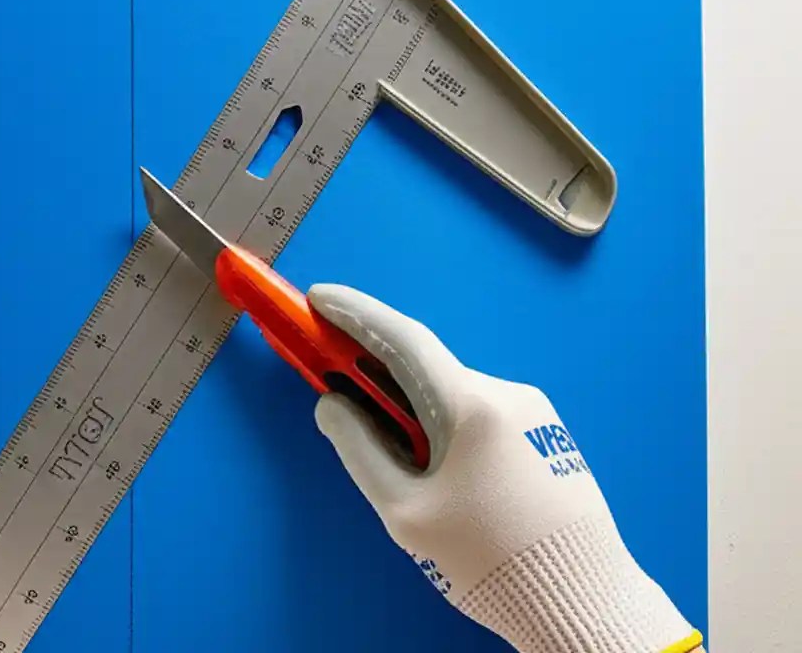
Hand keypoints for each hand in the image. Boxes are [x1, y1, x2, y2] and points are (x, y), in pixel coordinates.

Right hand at [309, 284, 701, 652]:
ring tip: (395, 462)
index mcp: (474, 407)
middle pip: (426, 371)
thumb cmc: (490, 561)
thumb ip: (359, 450)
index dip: (353, 313)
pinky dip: (444, 426)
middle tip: (334, 385)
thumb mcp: (405, 512)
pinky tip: (435, 469)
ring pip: (452, 397)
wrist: (582, 602)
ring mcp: (534, 414)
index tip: (317, 298)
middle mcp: (509, 396)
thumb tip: (332, 407)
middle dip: (376, 374)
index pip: (402, 339)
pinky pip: (479, 417)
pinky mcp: (546, 437)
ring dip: (412, 411)